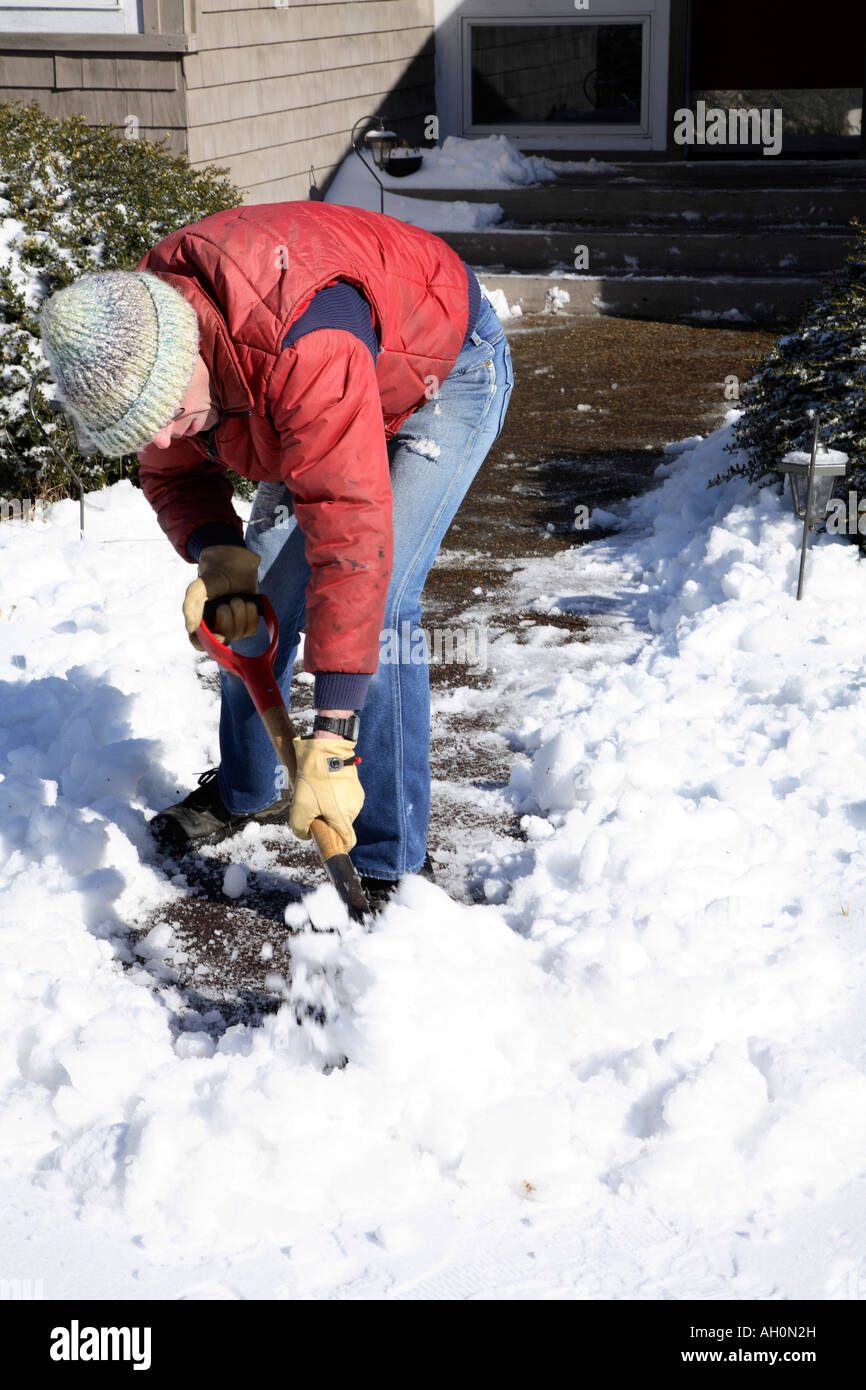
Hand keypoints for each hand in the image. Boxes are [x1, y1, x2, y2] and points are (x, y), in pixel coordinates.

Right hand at [182, 544, 260, 649]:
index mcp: (200, 622)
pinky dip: (251, 615)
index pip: (200, 644)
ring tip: (236, 599)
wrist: (234, 566)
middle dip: (228, 619)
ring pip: (239, 634)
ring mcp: (232, 627)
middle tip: (227, 602)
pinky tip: (248, 603)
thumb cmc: (213, 579)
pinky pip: (252, 630)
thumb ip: (191, 606)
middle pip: (224, 639)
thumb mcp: (198, 589)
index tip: (218, 633)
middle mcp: (215, 628)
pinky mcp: (247, 624)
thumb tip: (192, 628)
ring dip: (240, 613)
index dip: (210, 643)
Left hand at [290, 736, 363, 850]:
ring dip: (328, 805)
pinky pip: (342, 794)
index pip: (348, 841)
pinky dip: (332, 793)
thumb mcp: (299, 809)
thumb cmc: (313, 782)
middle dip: (326, 820)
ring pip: (341, 807)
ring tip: (315, 792)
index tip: (328, 845)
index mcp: (343, 818)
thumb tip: (306, 834)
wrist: (323, 751)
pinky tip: (321, 783)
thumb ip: (300, 829)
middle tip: (311, 808)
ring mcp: (355, 794)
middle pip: (340, 823)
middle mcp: (354, 808)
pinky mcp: (353, 782)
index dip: (339, 846)